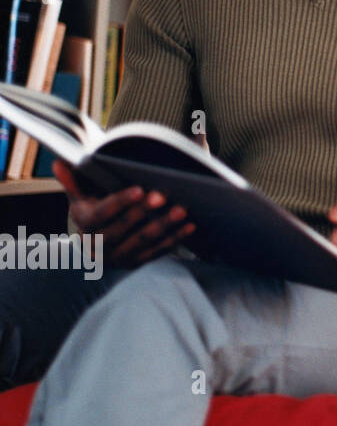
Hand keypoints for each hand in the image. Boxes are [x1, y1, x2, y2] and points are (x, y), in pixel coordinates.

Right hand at [54, 159, 193, 269]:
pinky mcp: (137, 262)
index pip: (101, 215)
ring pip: (143, 242)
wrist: (99, 237)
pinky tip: (189, 226)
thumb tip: (59, 162)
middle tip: (163, 196)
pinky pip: (157, 251)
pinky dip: (174, 239)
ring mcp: (118, 257)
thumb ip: (74, 179)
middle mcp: (98, 245)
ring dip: (164, 226)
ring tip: (182, 210)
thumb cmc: (94, 205)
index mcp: (84, 224)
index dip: (120, 203)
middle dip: (144, 213)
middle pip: (123, 229)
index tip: (139, 189)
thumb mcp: (81, 193)